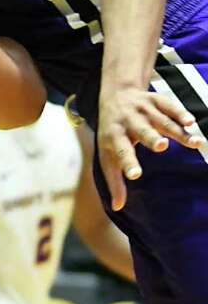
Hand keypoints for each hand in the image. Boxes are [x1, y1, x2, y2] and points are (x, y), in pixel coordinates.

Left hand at [97, 83, 203, 209]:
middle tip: (161, 146)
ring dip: (178, 132)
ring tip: (196, 143)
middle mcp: (128, 122)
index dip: (128, 163)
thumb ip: (114, 181)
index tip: (136, 175)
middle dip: (151, 137)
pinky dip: (180, 113)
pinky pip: (169, 106)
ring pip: (162, 121)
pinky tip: (191, 123)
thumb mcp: (108, 155)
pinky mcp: (155, 100)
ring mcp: (142, 109)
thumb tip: (117, 207)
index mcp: (114, 137)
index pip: (121, 152)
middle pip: (142, 131)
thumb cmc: (112, 135)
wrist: (115, 96)